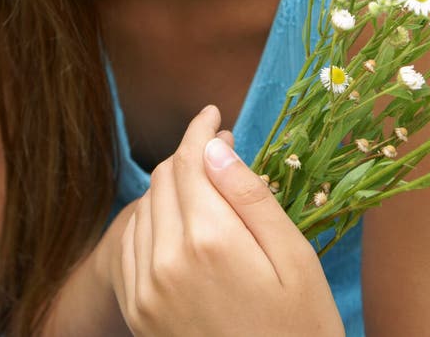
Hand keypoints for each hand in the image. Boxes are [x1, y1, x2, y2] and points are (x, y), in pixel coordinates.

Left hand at [110, 105, 344, 336]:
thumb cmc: (300, 331)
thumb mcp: (295, 261)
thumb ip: (251, 199)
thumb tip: (214, 148)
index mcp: (209, 241)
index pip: (189, 160)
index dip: (201, 130)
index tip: (214, 115)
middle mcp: (165, 261)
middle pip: (164, 178)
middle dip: (189, 155)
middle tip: (219, 149)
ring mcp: (143, 290)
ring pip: (144, 207)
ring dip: (169, 185)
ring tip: (203, 185)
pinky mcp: (136, 312)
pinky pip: (129, 245)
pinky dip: (149, 221)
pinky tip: (177, 222)